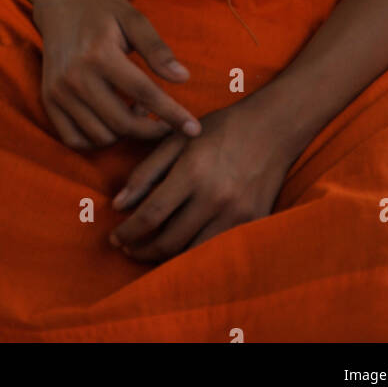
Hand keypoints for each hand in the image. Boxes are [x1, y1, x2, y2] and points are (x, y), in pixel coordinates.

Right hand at [31, 0, 202, 150]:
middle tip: (165, 122)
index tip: (194, 129)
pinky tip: (111, 120)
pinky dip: (98, 140)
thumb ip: (157, 49)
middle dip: (151, 130)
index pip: (144, 93)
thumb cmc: (100, 7)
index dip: (172, 114)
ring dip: (124, 133)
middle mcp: (75, 76)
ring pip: (101, 135)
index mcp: (100, 53)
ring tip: (135, 110)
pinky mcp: (48, 99)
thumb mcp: (133, 18)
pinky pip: (75, 139)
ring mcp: (58, 91)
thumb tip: (183, 78)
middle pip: (122, 122)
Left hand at [108, 93, 296, 262]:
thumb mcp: (177, 139)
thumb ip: (146, 171)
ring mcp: (237, 214)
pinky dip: (194, 253)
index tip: (115, 237)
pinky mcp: (253, 223)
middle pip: (169, 241)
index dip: (129, 231)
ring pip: (192, 253)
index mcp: (193, 171)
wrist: (272, 128)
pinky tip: (180, 247)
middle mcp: (215, 197)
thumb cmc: (221, 129)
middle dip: (142, 249)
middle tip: (127, 247)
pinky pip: (216, 249)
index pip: (152, 214)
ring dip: (165, 257)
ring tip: (149, 250)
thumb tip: (118, 205)